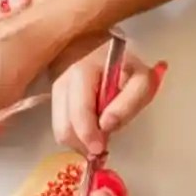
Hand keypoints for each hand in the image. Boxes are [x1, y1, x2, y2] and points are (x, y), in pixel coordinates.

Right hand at [52, 42, 166, 155]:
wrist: (103, 47)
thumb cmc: (126, 66)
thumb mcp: (141, 80)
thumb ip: (129, 103)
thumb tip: (106, 127)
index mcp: (82, 73)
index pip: (79, 112)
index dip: (89, 135)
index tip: (101, 148)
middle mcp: (62, 82)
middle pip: (64, 128)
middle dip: (82, 144)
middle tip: (101, 147)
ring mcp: (55, 91)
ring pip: (59, 131)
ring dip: (78, 142)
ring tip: (97, 137)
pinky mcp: (54, 98)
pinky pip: (61, 125)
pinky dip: (75, 134)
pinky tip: (90, 129)